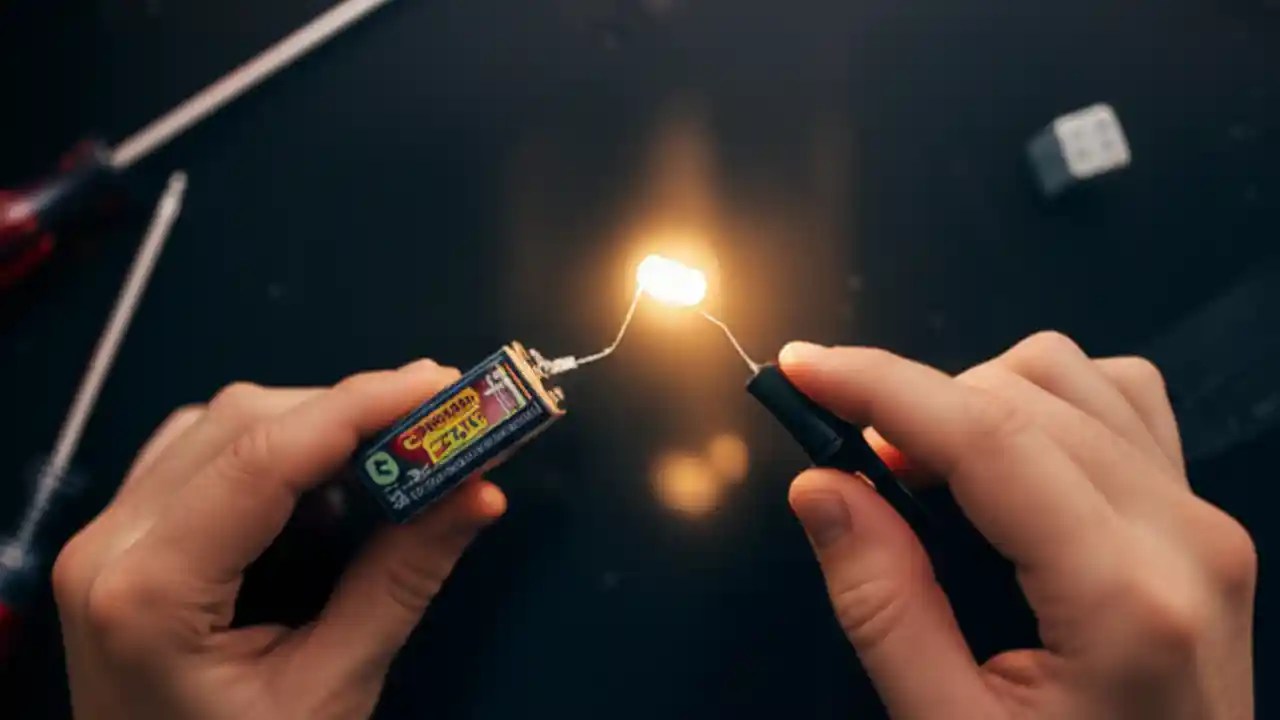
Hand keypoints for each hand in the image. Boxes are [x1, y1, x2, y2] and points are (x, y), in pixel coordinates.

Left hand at [52, 360, 505, 719]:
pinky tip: (323, 481)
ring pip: (219, 427)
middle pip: (240, 425)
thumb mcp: (331, 691)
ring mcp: (107, 539)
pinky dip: (273, 450)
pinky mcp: (124, 540)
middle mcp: (110, 547)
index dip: (363, 406)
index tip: (446, 386)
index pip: (263, 458)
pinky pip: (199, 454)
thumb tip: (480, 490)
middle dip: (350, 412)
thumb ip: (401, 582)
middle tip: (442, 421)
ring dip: (314, 427)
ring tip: (394, 449)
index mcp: (149, 593)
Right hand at [780, 332, 1255, 719]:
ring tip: (923, 472)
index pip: (986, 437)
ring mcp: (1201, 526)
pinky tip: (1001, 462)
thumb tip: (821, 488)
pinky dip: (1042, 406)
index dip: (878, 385)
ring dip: (977, 400)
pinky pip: (1120, 404)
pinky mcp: (1197, 525)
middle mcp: (1183, 541)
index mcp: (1125, 599)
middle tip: (851, 468)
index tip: (804, 370)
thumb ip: (882, 606)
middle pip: (1024, 392)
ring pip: (1074, 377)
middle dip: (914, 406)